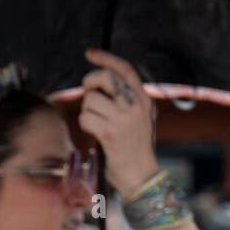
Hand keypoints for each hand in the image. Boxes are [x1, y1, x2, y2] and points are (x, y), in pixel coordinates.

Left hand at [78, 49, 157, 195]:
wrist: (141, 176)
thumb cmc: (134, 149)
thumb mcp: (138, 119)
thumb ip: (125, 101)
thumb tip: (98, 84)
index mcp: (144, 100)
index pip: (125, 70)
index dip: (106, 58)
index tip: (90, 53)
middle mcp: (136, 106)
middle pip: (104, 78)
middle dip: (89, 83)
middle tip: (88, 95)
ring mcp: (124, 119)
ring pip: (91, 100)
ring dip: (87, 111)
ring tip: (96, 124)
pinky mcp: (111, 133)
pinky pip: (86, 117)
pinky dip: (85, 124)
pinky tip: (94, 133)